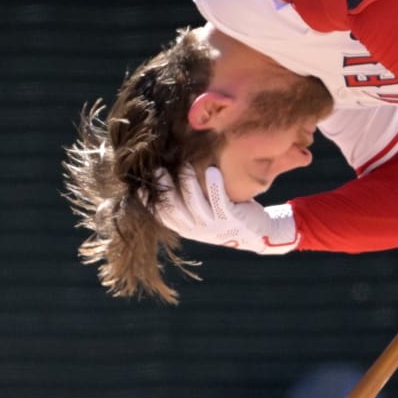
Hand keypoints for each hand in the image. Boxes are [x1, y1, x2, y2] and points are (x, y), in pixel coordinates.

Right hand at [155, 165, 298, 254]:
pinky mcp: (231, 219)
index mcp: (187, 228)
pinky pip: (219, 201)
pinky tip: (212, 170)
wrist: (259, 234)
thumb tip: (168, 172)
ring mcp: (214, 226)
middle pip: (175, 209)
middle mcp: (198, 230)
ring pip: (195, 204)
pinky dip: (214, 185)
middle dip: (164, 189)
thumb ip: (187, 202)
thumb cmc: (226, 216)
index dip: (149, 202)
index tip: (139, 184)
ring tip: (183, 164)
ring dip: (188, 183)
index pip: (163, 216)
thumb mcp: (203, 213)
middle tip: (157, 168)